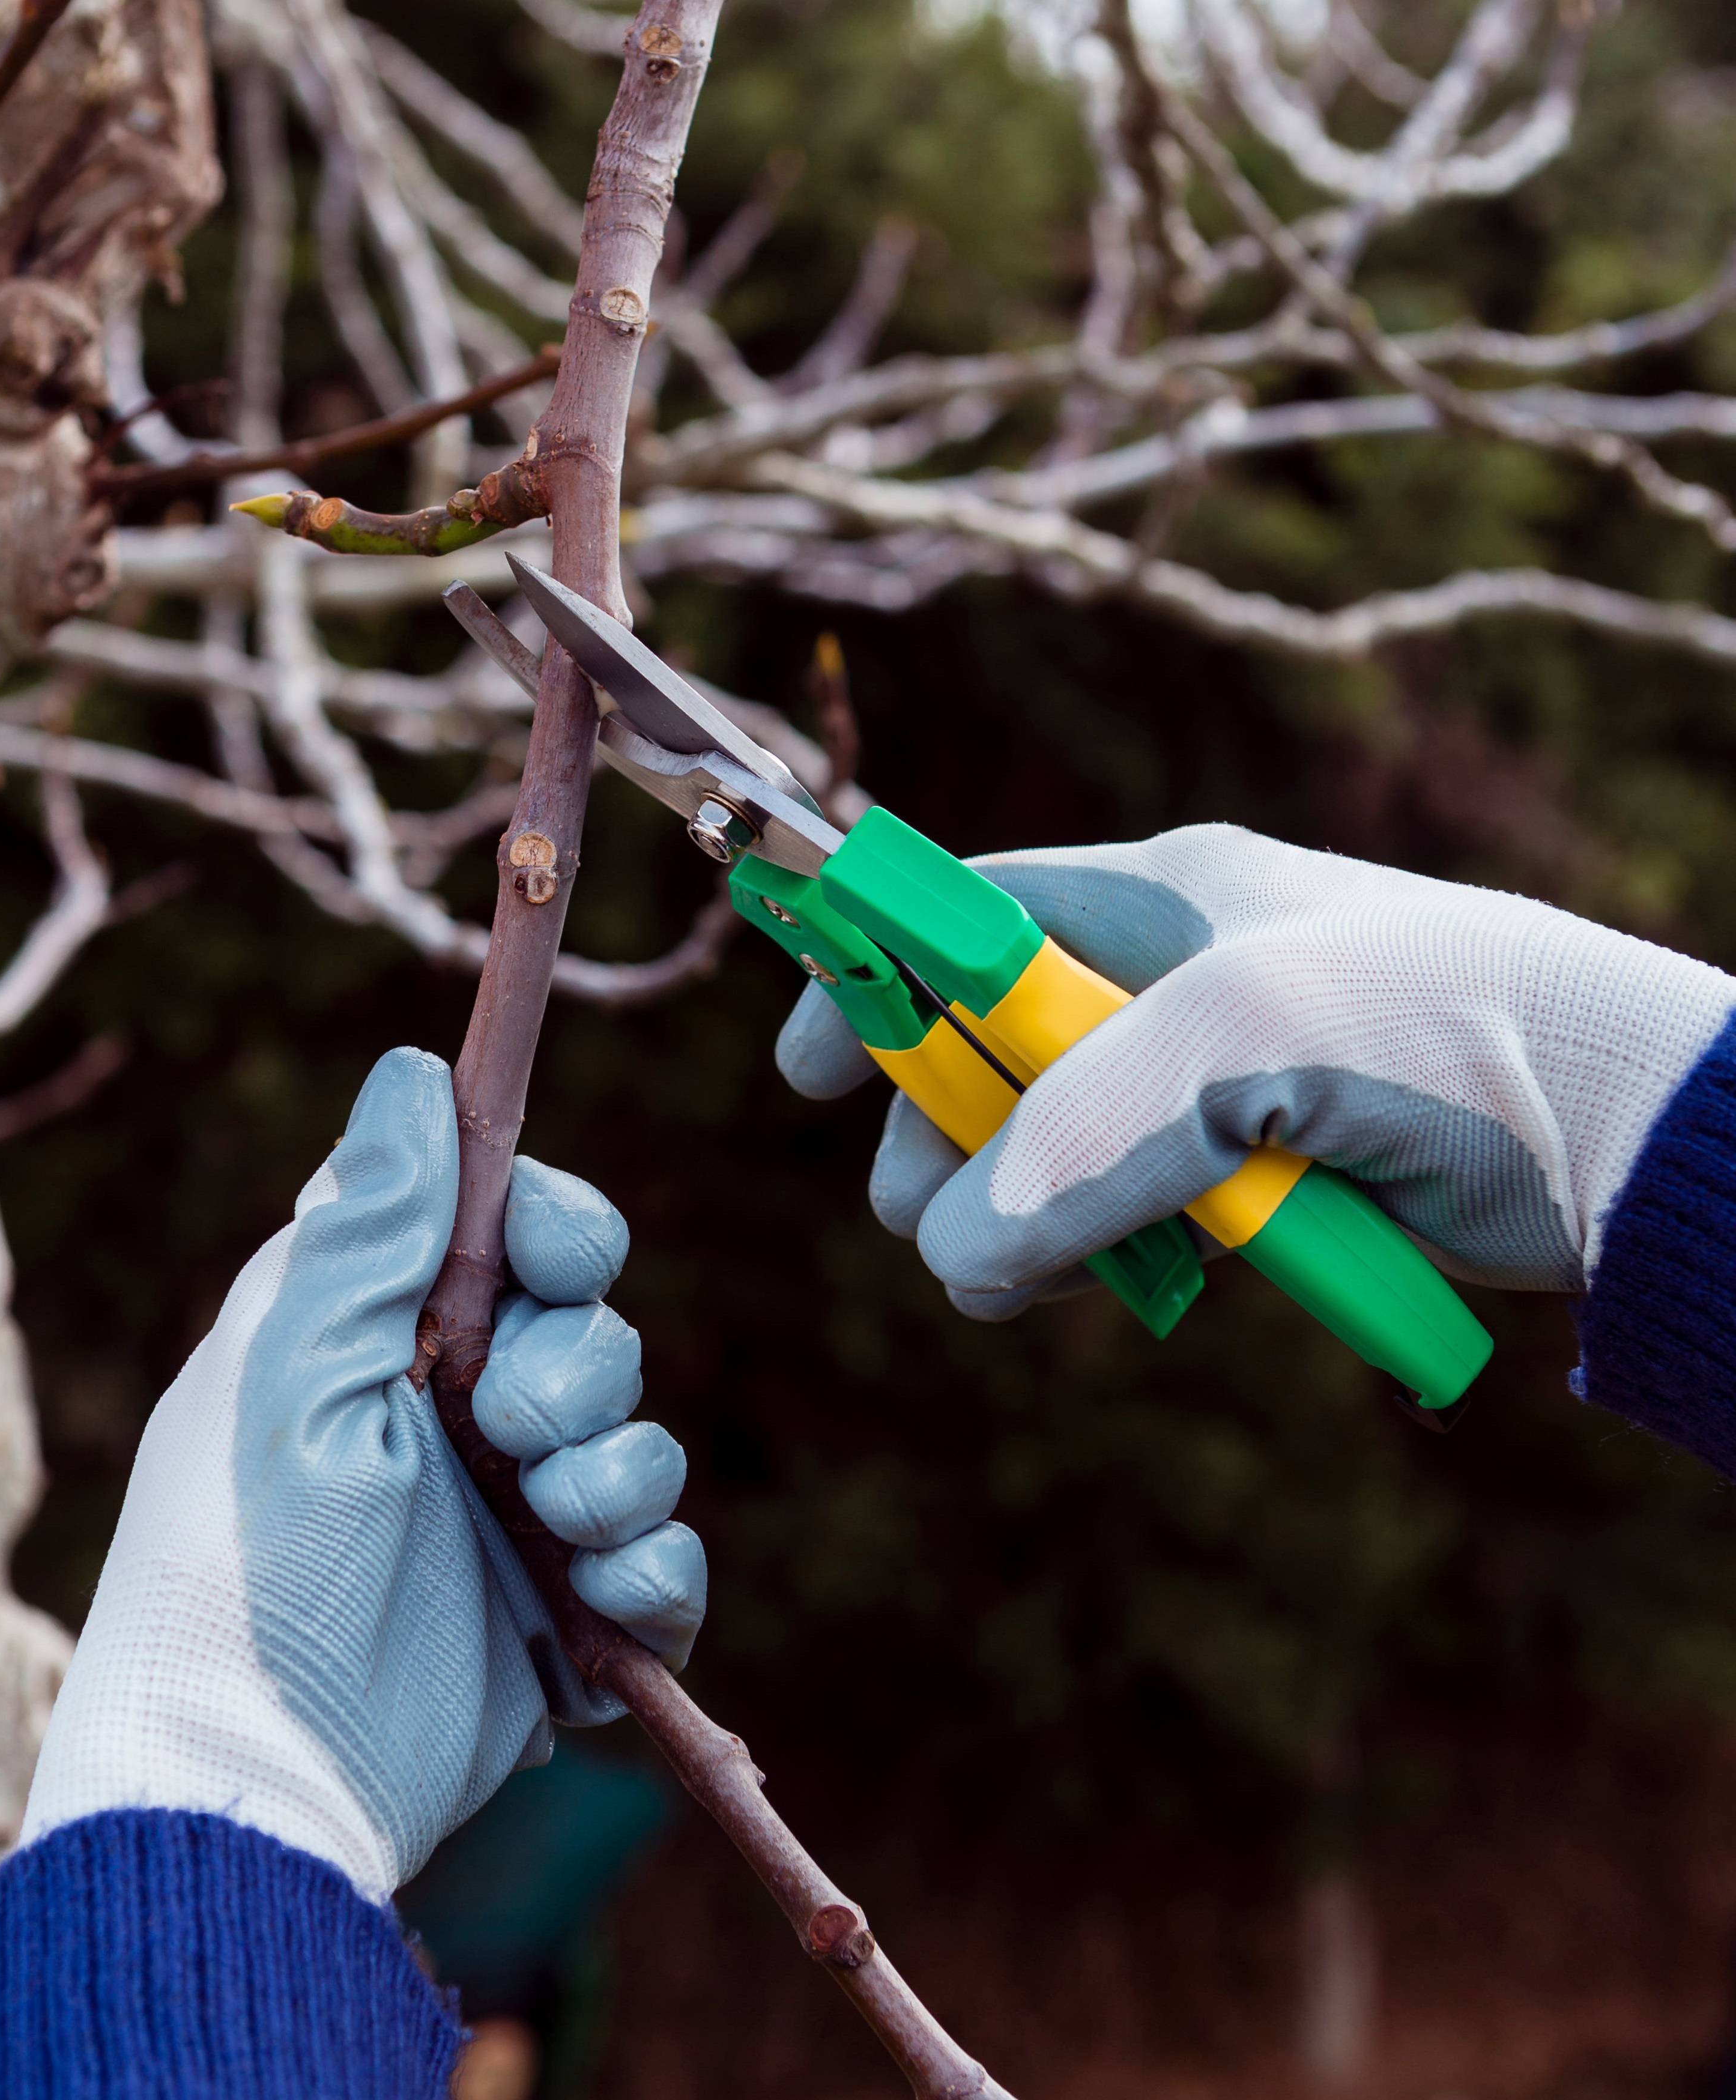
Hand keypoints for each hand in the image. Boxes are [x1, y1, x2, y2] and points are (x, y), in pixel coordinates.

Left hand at [20, 1048, 704, 1902]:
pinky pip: (664, 1564)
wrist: (252, 1790)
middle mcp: (451, 1420)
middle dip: (578, 1369)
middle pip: (593, 1330)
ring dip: (614, 1475)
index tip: (544, 1257)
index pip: (515, 1232)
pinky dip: (652, 1575)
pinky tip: (596, 1601)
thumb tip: (411, 1071)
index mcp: (379, 1341)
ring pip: (642, 1443)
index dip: (556, 1228)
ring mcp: (512, 1527)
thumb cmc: (240, 1568)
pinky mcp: (562, 1628)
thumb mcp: (287, 1374)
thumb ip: (365, 1226)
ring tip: (549, 1529)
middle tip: (509, 1428)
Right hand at [778, 823, 1733, 1317]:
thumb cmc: (1439, 1031)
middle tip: (921, 1223)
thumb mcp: (1239, 1045)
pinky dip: (1105, 1255)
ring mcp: (1218, 1075)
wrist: (1627, 1133)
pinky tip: (1121, 1287)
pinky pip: (1135, 1213)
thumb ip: (1077, 1134)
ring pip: (1053, 1148)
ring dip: (1015, 1217)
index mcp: (1158, 897)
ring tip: (1014, 1288)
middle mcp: (1176, 976)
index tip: (806, 1072)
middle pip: (987, 1049)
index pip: (962, 915)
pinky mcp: (1263, 1165)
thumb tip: (953, 1250)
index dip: (870, 978)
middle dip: (933, 1137)